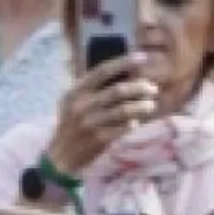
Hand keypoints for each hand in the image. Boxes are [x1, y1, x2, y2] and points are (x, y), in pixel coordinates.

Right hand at [47, 52, 157, 175]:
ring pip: (125, 110)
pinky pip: (124, 127)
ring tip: (151, 105)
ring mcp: (90, 123)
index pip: (102, 71)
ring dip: (142, 106)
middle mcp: (81, 105)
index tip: (143, 57)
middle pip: (118, 91)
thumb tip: (126, 74)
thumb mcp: (73, 103)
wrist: (60, 157)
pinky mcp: (99, 139)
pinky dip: (133, 123)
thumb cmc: (73, 125)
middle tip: (153, 88)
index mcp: (75, 92)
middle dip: (140, 87)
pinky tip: (135, 123)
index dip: (124, 62)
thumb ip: (93, 89)